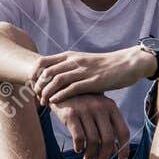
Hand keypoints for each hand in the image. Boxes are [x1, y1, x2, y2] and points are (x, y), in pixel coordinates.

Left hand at [32, 47, 151, 103]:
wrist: (127, 64)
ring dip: (47, 93)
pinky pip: (72, 88)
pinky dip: (60, 95)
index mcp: (70, 55)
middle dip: (38, 86)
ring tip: (43, 102)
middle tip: (36, 97)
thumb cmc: (104, 65)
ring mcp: (84, 70)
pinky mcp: (93, 81)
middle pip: (47, 72)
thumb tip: (54, 76)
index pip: (43, 62)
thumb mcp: (83, 61)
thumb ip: (69, 66)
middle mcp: (75, 60)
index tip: (31, 85)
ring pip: (57, 80)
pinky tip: (55, 102)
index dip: (34, 74)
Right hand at [49, 94, 132, 158]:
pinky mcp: (70, 114)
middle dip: (104, 156)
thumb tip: (114, 152)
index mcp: (111, 106)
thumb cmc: (81, 102)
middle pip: (108, 139)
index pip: (123, 132)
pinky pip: (79, 138)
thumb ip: (107, 127)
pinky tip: (78, 149)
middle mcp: (100, 107)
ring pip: (93, 141)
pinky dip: (79, 147)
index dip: (124, 150)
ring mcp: (85, 110)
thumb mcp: (97, 109)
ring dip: (91, 155)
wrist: (58, 87)